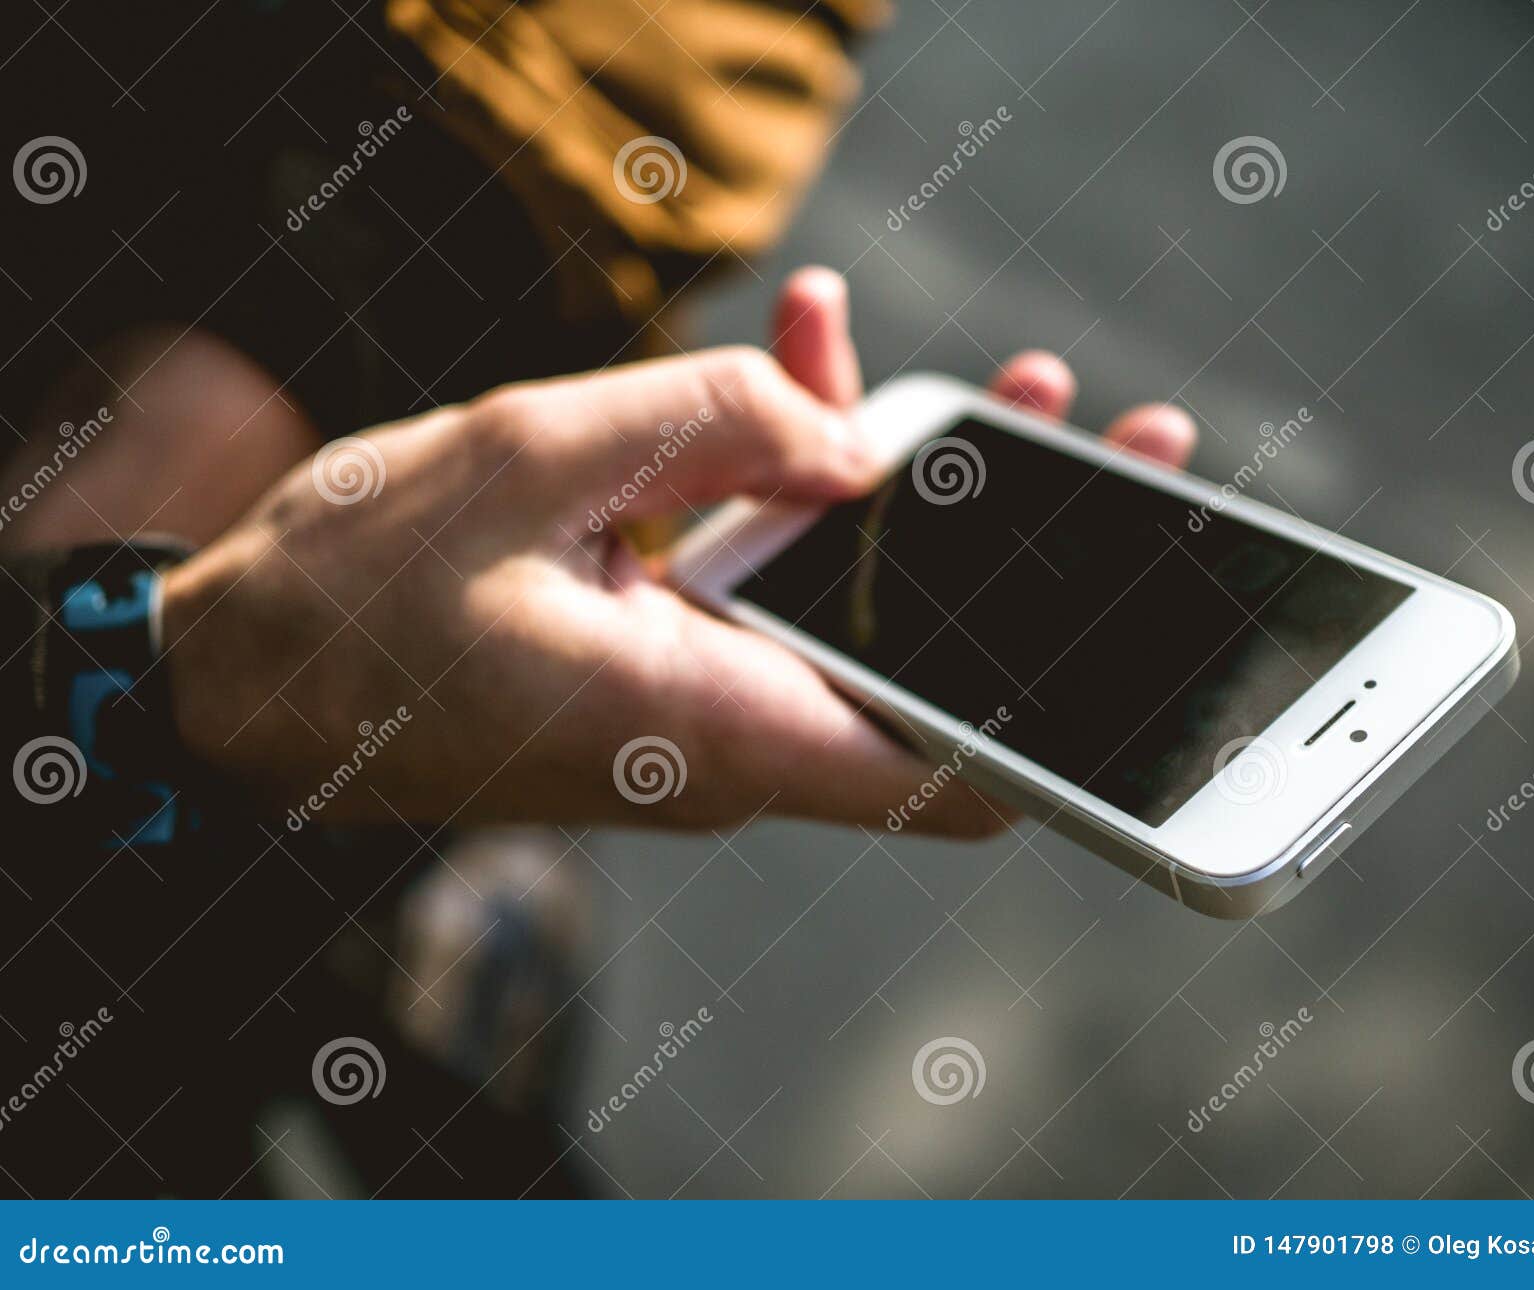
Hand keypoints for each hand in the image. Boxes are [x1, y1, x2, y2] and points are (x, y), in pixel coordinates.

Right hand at [161, 268, 1193, 835]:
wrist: (244, 678)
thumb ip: (706, 421)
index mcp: (705, 724)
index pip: (940, 775)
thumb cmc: (353, 600)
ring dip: (897, 493)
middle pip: (917, 670)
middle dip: (1007, 543)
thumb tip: (848, 433)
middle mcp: (722, 744)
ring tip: (959, 379)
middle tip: (1086, 433)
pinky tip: (804, 375)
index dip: (1058, 726)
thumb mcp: (526, 457)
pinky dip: (792, 496)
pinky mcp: (658, 678)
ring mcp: (693, 715)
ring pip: (842, 616)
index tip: (1138, 626)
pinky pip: (760, 596)